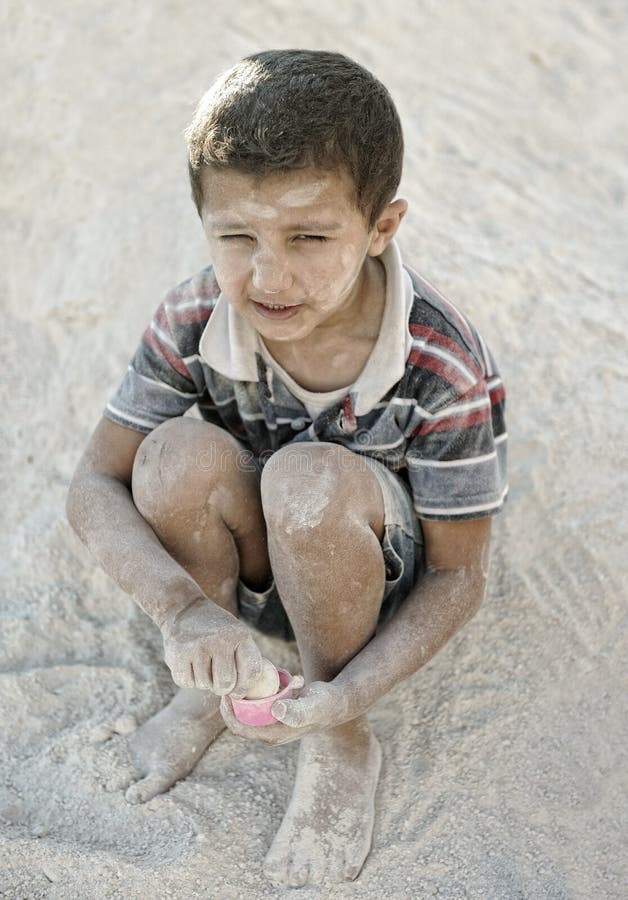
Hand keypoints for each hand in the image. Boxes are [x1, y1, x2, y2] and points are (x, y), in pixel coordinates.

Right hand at [160, 598, 262, 694]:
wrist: (185, 610)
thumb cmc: (216, 631)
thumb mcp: (236, 635)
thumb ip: (244, 661)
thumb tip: (241, 697)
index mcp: (240, 636)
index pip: (251, 672)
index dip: (245, 688)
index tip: (237, 690)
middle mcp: (219, 640)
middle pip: (225, 684)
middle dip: (221, 687)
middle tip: (216, 677)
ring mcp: (197, 646)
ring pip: (204, 685)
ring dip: (203, 681)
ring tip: (202, 664)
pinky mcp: (178, 654)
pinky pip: (186, 682)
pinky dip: (188, 679)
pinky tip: (189, 664)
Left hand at [220, 680, 349, 745]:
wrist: (338, 701)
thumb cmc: (325, 704)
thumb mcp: (312, 705)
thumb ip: (296, 710)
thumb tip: (276, 709)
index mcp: (273, 736)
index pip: (240, 728)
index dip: (228, 712)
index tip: (225, 692)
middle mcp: (271, 732)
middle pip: (241, 718)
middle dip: (237, 698)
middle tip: (236, 677)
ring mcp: (274, 723)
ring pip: (252, 708)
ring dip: (255, 691)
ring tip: (265, 674)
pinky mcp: (278, 713)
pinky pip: (264, 701)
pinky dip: (267, 688)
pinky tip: (283, 676)